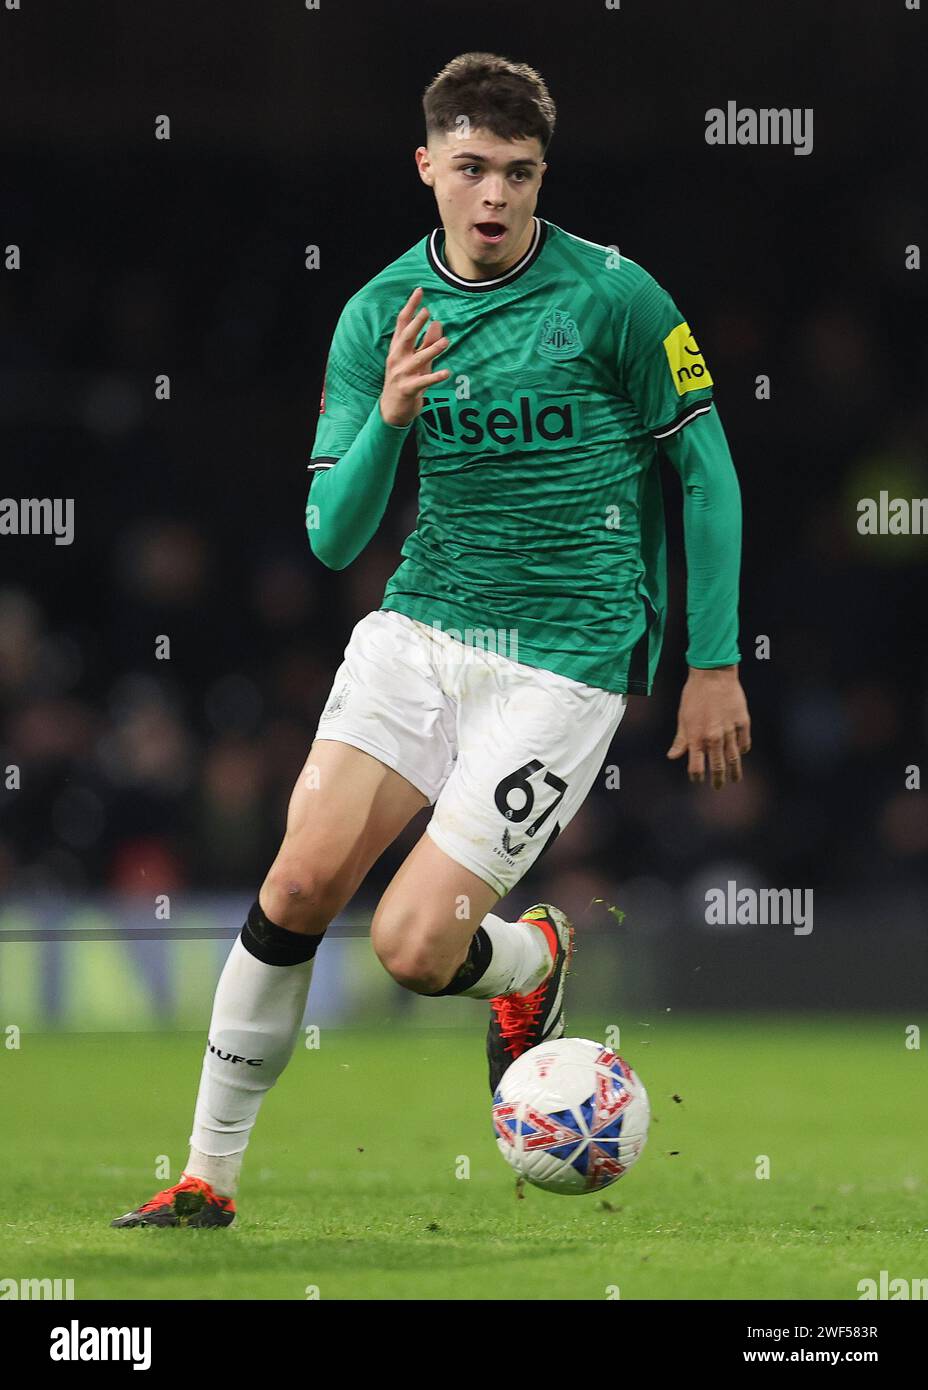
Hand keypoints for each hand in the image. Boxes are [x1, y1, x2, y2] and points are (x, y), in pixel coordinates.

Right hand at [380, 286, 450, 427]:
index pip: (402, 323)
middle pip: (406, 337)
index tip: (420, 291)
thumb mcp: (417, 360)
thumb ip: (427, 342)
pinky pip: (422, 381)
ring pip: (417, 359)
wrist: (392, 410)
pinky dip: (435, 377)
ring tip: (446, 341)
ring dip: (432, 349)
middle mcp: (397, 358)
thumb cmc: (406, 381)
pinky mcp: (407, 389)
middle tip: (427, 312)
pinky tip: (447, 372)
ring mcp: (401, 374)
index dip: (411, 306)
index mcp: (398, 348)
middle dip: (416, 325)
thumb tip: (438, 322)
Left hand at [666, 665, 751, 787]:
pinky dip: (742, 750)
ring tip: (735, 779)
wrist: (713, 675)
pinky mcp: (743, 723)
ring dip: (734, 770)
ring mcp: (730, 731)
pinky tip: (740, 753)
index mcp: (696, 737)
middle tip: (718, 786)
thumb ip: (680, 740)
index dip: (696, 776)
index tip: (697, 779)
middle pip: (717, 766)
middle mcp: (713, 738)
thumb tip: (672, 757)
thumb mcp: (682, 717)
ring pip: (733, 758)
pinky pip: (744, 742)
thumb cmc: (693, 695)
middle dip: (717, 779)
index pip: (696, 766)